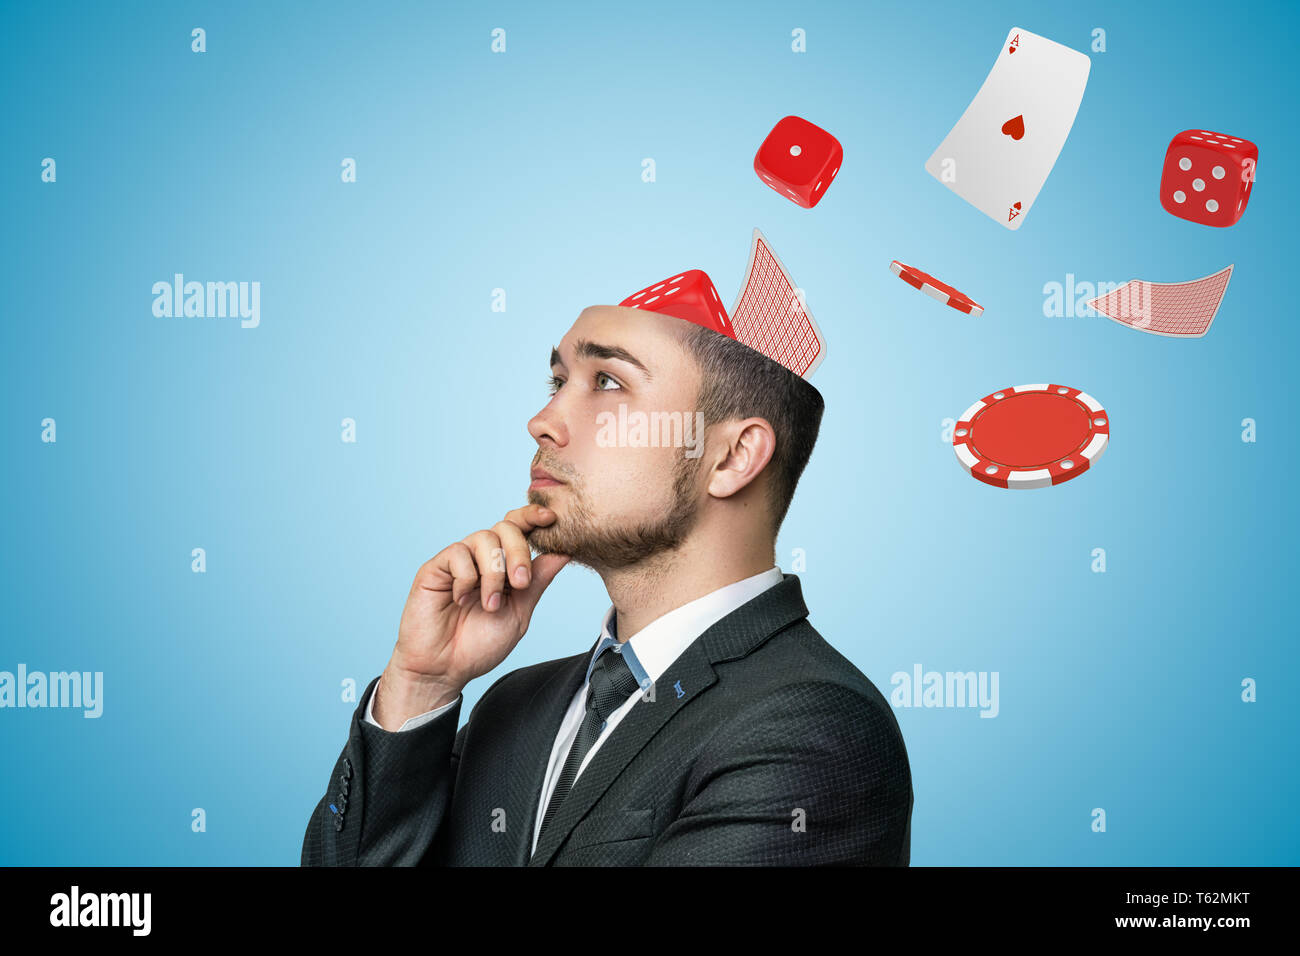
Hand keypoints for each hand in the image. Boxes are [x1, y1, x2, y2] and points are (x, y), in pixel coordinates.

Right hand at [384, 504, 569, 714]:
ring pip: (484, 538)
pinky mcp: (435, 567)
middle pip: (506, 527)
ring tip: (490, 604)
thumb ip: (538, 581)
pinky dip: (466, 578)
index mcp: (505, 565)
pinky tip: (461, 600)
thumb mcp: (519, 612)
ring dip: (493, 573)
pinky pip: (457, 554)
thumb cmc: (480, 644)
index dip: (534, 517)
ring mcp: (458, 560)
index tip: (551, 518)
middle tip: (521, 583)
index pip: (520, 529)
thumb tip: (564, 552)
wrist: (445, 667)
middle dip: (519, 552)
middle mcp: (481, 557)